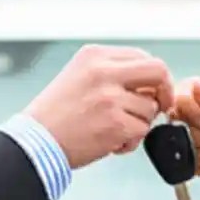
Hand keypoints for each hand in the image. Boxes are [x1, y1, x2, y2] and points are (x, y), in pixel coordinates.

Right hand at [24, 45, 174, 168]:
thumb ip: (112, 72)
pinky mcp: (115, 123)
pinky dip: (130, 142)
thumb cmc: (55, 116)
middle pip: (158, 71)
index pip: (142, 57)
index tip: (154, 92)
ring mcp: (110, 97)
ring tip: (113, 131)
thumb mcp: (79, 76)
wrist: (35, 142)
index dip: (154, 77)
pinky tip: (111, 144)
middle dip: (164, 91)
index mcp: (94, 56)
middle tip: (161, 107)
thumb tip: (151, 84)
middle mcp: (103, 72)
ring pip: (150, 108)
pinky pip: (142, 131)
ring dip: (138, 124)